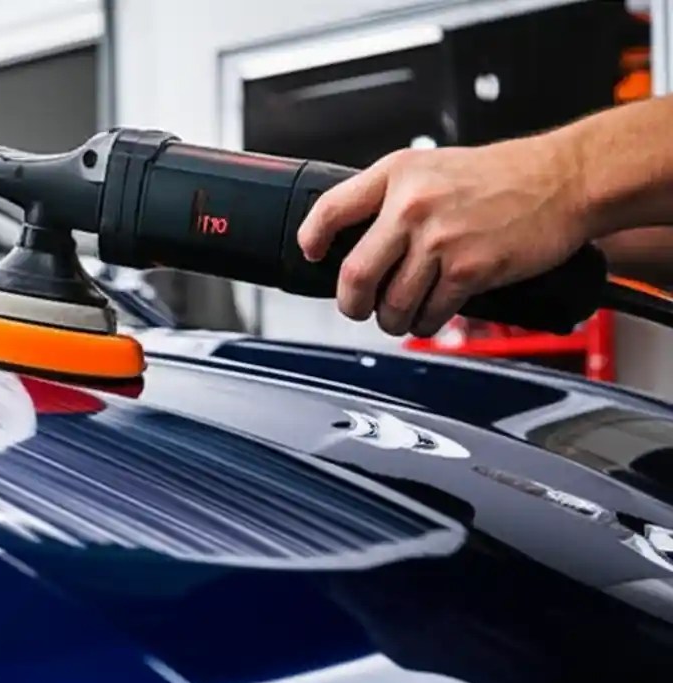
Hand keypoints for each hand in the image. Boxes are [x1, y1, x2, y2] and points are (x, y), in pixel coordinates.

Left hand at [296, 137, 588, 335]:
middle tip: (356, 307)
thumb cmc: (503, 176)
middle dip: (350, 302)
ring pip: (391, 303)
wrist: (563, 180)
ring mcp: (440, 240)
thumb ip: (394, 197)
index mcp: (397, 175)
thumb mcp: (433, 167)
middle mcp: (411, 206)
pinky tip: (428, 316)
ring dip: (390, 320)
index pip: (331, 209)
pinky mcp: (468, 269)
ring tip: (397, 317)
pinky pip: (429, 313)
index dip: (311, 238)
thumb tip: (356, 235)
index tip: (311, 253)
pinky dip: (425, 323)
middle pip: (353, 273)